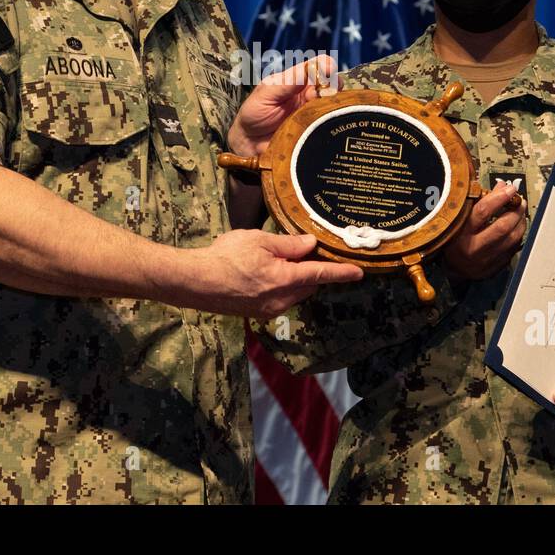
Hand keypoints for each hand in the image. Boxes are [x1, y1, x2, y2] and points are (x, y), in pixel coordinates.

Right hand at [183, 229, 361, 318]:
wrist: (195, 282)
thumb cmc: (225, 257)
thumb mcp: (259, 241)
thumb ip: (288, 245)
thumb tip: (310, 245)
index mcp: (285, 280)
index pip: (320, 274)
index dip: (341, 272)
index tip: (359, 272)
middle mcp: (281, 300)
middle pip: (308, 285)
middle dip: (311, 271)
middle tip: (304, 252)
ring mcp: (269, 310)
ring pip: (294, 293)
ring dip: (294, 279)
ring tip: (276, 260)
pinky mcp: (257, 313)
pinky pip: (279, 299)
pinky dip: (280, 286)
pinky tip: (262, 273)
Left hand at [227, 55, 340, 157]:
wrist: (248, 141)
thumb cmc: (254, 112)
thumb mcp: (267, 93)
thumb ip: (287, 83)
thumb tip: (309, 69)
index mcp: (297, 81)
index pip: (317, 66)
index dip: (325, 65)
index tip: (329, 69)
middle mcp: (309, 95)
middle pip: (332, 85)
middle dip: (332, 86)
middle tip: (320, 94)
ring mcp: (313, 113)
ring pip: (333, 104)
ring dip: (330, 105)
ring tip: (318, 109)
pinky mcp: (314, 131)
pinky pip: (329, 125)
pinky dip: (330, 123)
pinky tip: (321, 124)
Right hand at [441, 180, 526, 280]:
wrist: (453, 269)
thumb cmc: (455, 240)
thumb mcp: (460, 219)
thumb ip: (480, 202)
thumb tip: (501, 187)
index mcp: (461, 232)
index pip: (483, 212)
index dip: (499, 198)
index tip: (509, 189)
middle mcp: (474, 247)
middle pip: (502, 226)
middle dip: (515, 211)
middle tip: (520, 201)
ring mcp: (486, 259)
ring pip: (512, 239)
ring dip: (521, 222)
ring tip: (521, 212)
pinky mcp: (496, 267)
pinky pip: (513, 249)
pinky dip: (518, 235)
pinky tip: (517, 227)